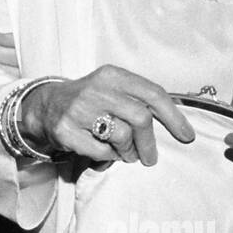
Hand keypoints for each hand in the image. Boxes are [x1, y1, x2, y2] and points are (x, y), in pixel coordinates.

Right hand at [19, 64, 195, 165]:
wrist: (45, 106)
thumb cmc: (90, 100)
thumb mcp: (113, 89)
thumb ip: (141, 100)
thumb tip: (178, 122)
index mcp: (112, 75)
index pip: (152, 93)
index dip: (173, 117)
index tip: (186, 136)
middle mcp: (96, 89)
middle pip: (140, 118)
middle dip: (149, 143)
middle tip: (150, 157)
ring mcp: (79, 110)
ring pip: (122, 137)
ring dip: (129, 152)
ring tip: (126, 154)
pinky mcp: (66, 130)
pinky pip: (100, 151)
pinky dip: (108, 156)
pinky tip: (104, 152)